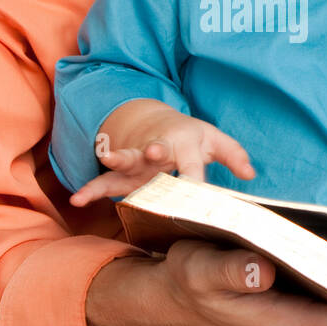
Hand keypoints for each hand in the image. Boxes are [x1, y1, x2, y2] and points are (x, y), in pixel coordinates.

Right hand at [70, 99, 254, 203]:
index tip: (199, 193)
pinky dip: (91, 190)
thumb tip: (250, 174)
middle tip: (154, 152)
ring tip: (106, 158)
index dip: (195, 178)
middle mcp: (158, 149)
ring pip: (125, 160)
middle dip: (154, 151)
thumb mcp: (215, 141)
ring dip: (116, 158)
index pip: (192, 163)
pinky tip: (77, 200)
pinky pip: (104, 181)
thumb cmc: (192, 138)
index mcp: (184, 142)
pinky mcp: (123, 173)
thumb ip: (234, 155)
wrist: (158, 125)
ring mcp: (137, 161)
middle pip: (155, 150)